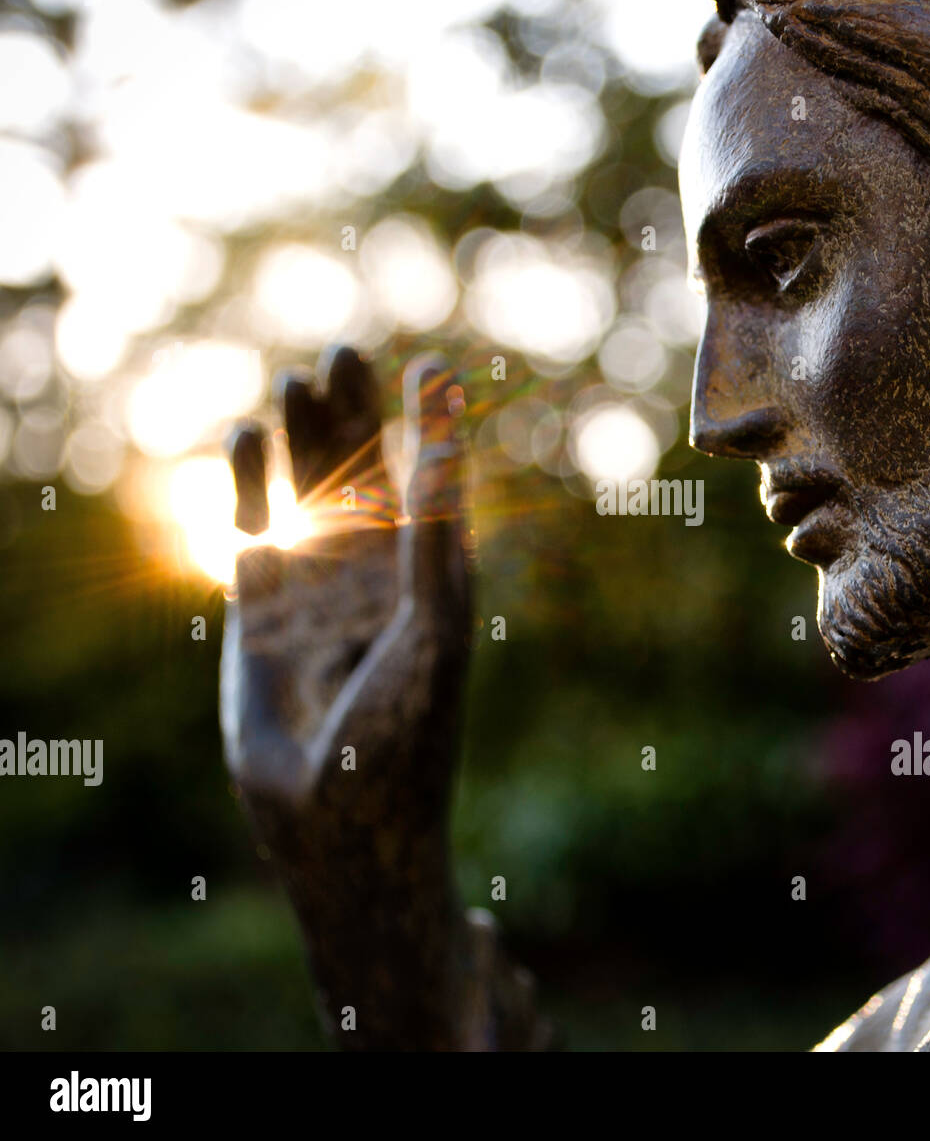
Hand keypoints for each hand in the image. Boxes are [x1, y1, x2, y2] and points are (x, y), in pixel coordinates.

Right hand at [220, 345, 470, 822]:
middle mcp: (374, 576)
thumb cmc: (407, 728)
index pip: (427, 484)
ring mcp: (315, 590)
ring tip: (297, 379)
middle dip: (355, 417)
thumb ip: (434, 538)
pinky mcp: (259, 612)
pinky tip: (246, 436)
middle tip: (345, 351)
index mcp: (428, 577)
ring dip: (302, 439)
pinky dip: (249, 483)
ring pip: (307, 493)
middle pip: (363, 476)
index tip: (433, 367)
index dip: (428, 427)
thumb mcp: (435, 626)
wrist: (341, 816)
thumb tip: (446, 445)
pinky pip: (253, 530)